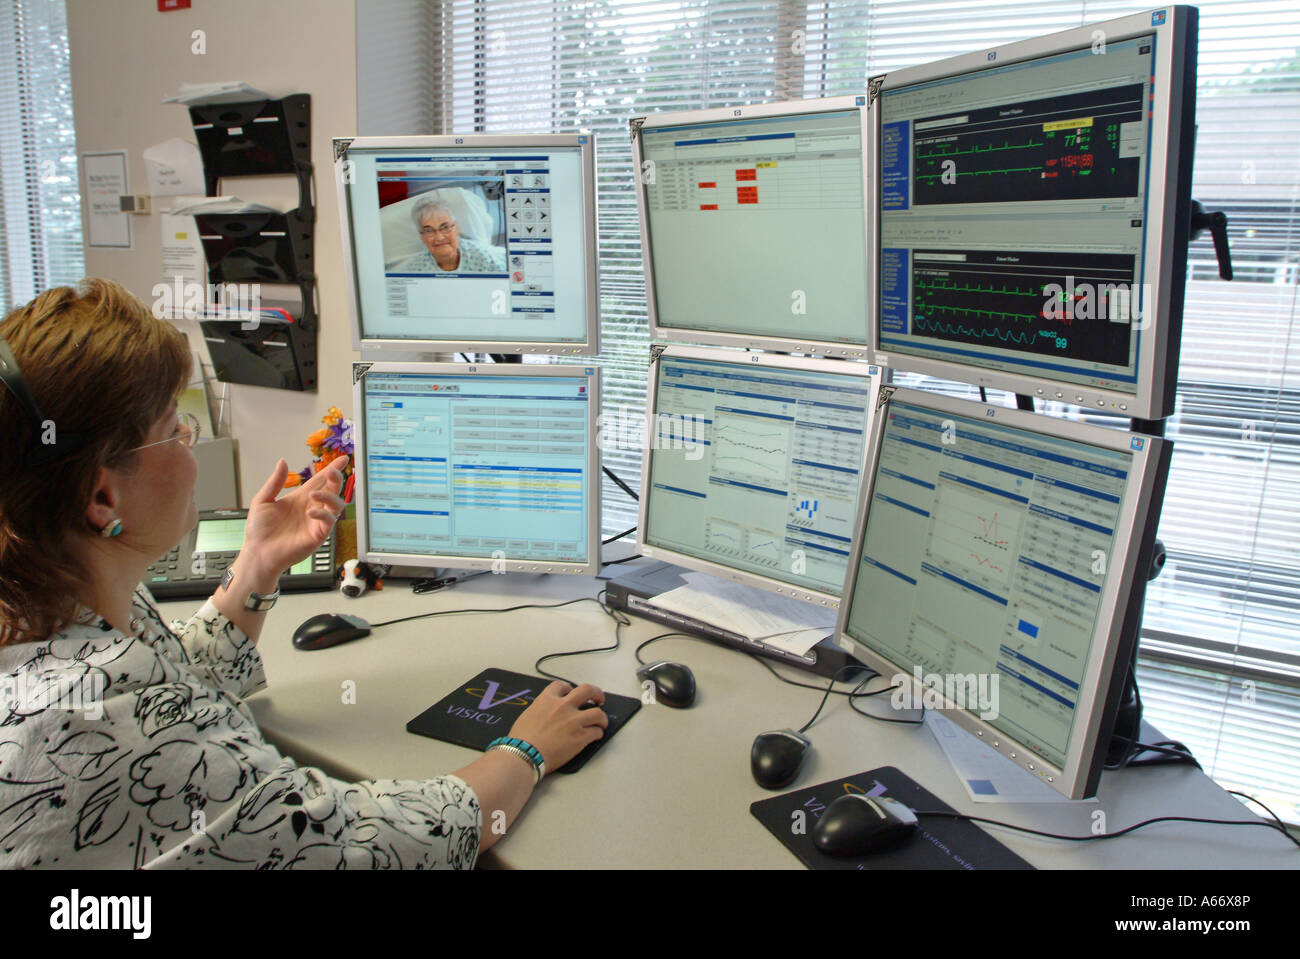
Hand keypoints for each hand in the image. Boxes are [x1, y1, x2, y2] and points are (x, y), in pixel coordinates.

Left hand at [240, 454, 347, 578]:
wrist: (257, 552)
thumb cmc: (259, 531)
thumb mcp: (263, 500)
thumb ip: (275, 482)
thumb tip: (283, 462)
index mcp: (300, 498)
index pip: (320, 480)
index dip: (332, 469)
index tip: (343, 459)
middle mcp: (311, 508)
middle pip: (333, 490)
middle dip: (335, 479)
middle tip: (331, 472)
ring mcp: (316, 521)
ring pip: (336, 504)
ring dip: (329, 496)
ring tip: (313, 494)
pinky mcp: (317, 535)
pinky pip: (329, 521)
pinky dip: (323, 513)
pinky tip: (310, 511)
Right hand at [508, 682, 607, 773]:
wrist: (523, 754)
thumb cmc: (521, 740)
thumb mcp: (527, 715)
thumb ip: (540, 710)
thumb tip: (545, 714)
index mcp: (547, 700)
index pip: (562, 685)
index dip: (569, 689)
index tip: (572, 693)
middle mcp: (563, 706)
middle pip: (588, 690)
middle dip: (596, 693)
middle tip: (598, 699)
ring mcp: (573, 721)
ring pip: (598, 713)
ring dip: (601, 718)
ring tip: (601, 722)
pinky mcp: (580, 737)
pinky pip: (596, 732)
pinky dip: (598, 734)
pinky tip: (595, 736)